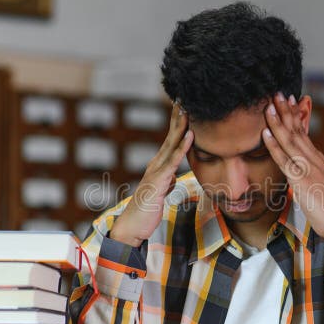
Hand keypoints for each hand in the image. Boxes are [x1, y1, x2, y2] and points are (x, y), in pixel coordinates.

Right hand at [109, 103, 193, 246]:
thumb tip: (174, 176)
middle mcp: (156, 164)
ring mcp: (157, 170)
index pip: (171, 140)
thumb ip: (167, 181)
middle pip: (170, 135)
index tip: (184, 107)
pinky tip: (191, 135)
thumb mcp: (161, 192)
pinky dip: (183, 147)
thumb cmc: (146, 210)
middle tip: (184, 97)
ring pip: (172, 143)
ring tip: (189, 109)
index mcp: (159, 166)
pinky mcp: (159, 180)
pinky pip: (174, 160)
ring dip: (181, 125)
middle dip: (178, 116)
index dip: (178, 123)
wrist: (132, 226)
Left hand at [263, 92, 323, 253]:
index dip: (293, 115)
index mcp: (317, 159)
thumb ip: (307, 171)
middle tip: (276, 93)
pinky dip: (274, 145)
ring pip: (290, 140)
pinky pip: (285, 160)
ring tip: (268, 106)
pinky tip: (266, 133)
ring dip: (278, 122)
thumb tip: (295, 166)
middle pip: (297, 130)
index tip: (286, 100)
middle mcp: (313, 159)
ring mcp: (308, 168)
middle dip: (285, 111)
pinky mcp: (302, 181)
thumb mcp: (317, 184)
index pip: (303, 132)